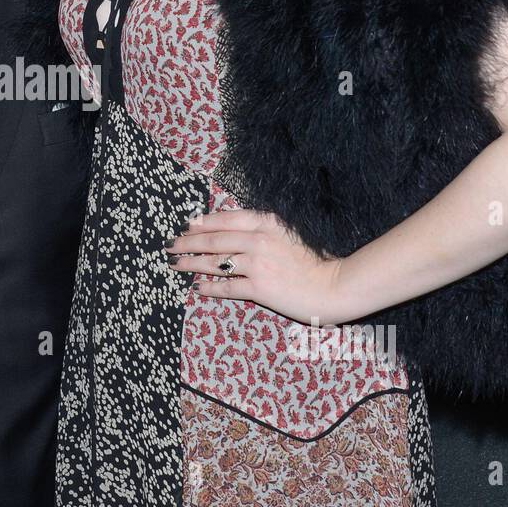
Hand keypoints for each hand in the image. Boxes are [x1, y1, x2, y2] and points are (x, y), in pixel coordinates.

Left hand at [165, 208, 346, 326]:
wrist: (336, 284)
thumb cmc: (319, 259)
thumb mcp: (292, 233)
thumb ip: (267, 229)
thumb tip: (239, 230)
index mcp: (267, 222)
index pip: (226, 219)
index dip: (203, 222)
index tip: (188, 225)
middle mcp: (258, 239)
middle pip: (214, 239)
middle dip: (188, 242)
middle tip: (171, 244)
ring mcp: (256, 263)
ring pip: (214, 262)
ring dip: (191, 263)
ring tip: (176, 264)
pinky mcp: (258, 287)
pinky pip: (227, 286)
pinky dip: (210, 287)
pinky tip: (198, 287)